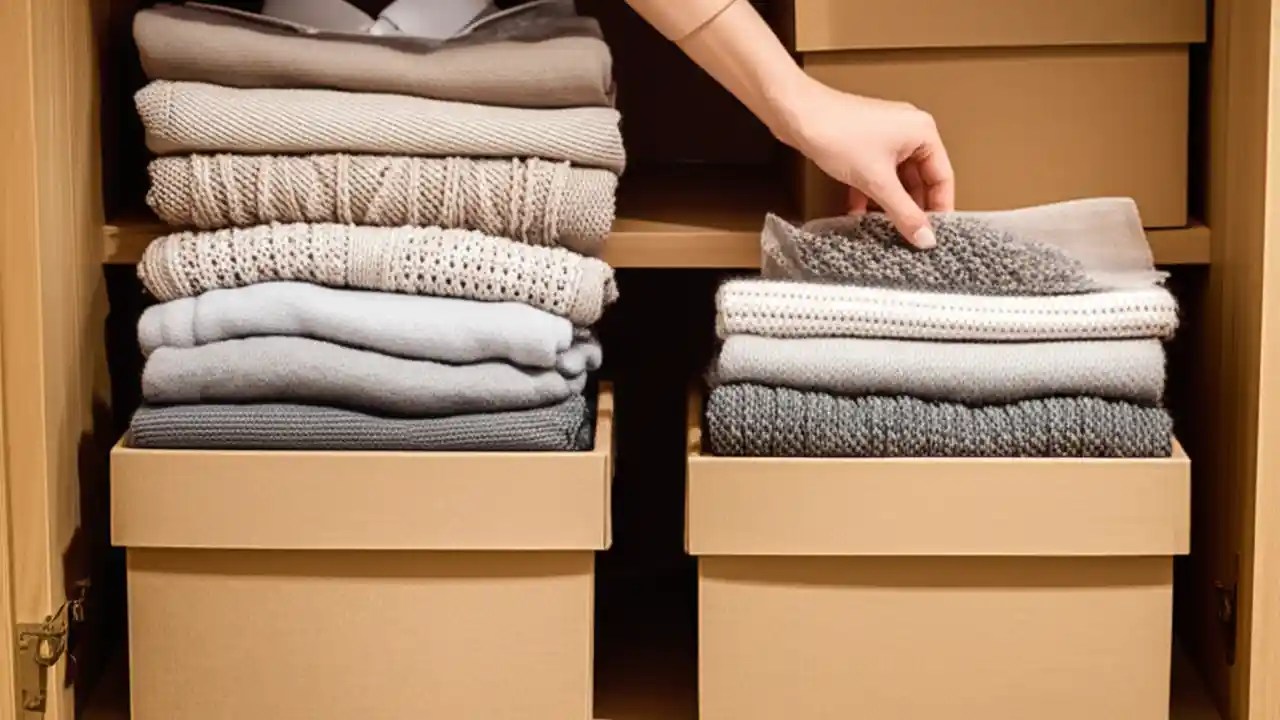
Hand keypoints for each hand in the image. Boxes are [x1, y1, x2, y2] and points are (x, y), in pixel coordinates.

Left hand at [777, 81, 955, 248]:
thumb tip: (924, 238)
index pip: (942, 177)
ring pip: (895, 179)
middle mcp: (908, 131)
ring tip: (885, 229)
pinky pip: (876, 174)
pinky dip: (870, 193)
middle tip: (909, 236)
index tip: (933, 234)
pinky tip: (858, 213)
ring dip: (888, 203)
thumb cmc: (837, 132)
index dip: (939, 208)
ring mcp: (885, 137)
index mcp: (922, 132)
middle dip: (911, 208)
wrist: (797, 114)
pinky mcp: (863, 143)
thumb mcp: (877, 181)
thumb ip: (903, 212)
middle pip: (919, 180)